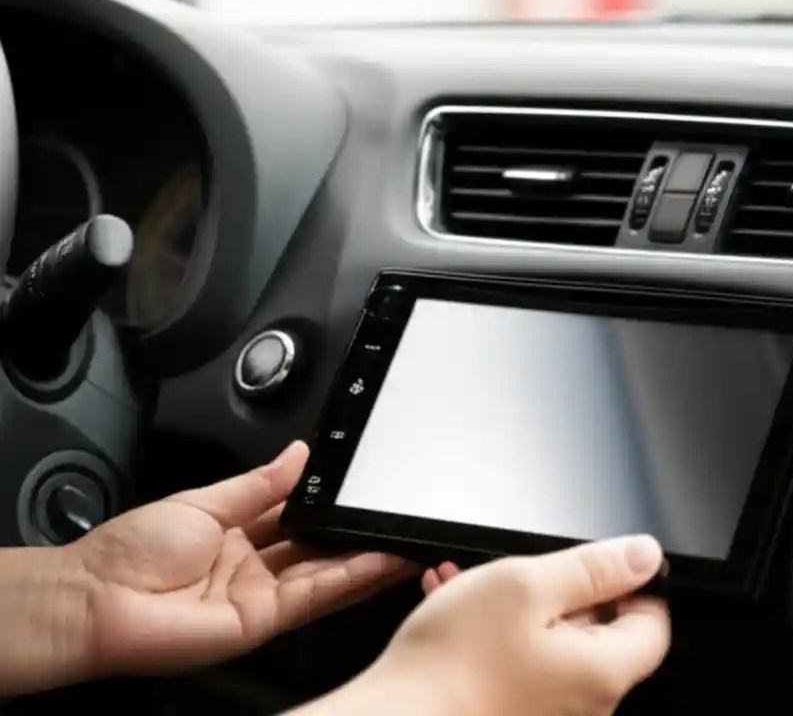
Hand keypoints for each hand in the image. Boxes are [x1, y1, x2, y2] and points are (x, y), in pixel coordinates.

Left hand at [69, 441, 416, 677]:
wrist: (96, 599)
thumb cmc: (129, 552)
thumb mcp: (205, 500)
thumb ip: (260, 483)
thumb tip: (300, 456)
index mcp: (239, 535)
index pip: (301, 518)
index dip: (336, 508)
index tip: (371, 493)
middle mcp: (256, 568)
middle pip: (322, 549)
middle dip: (363, 535)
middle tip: (404, 518)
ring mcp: (262, 597)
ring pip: (330, 575)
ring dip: (372, 559)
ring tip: (411, 540)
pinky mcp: (264, 621)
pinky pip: (317, 596)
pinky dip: (354, 579)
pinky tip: (384, 561)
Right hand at [297, 536, 670, 714]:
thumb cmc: (451, 662)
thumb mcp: (527, 585)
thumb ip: (595, 567)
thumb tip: (644, 555)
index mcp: (603, 673)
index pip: (654, 622)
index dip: (632, 583)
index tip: (600, 562)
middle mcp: (586, 706)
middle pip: (601, 635)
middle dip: (561, 591)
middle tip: (520, 570)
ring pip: (554, 647)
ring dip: (520, 610)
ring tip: (472, 584)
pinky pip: (526, 670)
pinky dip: (501, 639)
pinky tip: (462, 613)